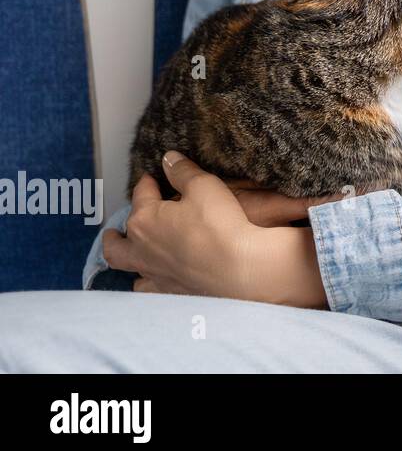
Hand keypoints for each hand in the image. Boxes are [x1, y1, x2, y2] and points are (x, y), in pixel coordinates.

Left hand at [104, 151, 329, 307]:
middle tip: (113, 229)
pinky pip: (146, 289)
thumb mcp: (204, 186)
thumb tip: (168, 159)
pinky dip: (144, 283)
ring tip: (130, 255)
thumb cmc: (220, 224)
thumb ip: (183, 171)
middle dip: (114, 233)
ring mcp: (153, 272)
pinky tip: (151, 280)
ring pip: (127, 267)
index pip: (141, 195)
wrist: (239, 268)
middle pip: (117, 241)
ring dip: (126, 258)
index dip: (147, 183)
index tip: (152, 176)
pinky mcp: (168, 291)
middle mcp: (141, 248)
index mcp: (145, 219)